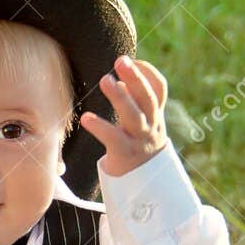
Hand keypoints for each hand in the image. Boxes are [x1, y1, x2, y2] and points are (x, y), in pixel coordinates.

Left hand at [79, 55, 169, 178]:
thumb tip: (120, 79)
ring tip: (105, 80)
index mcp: (155, 115)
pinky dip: (100, 127)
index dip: (148, 73)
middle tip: (121, 60)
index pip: (159, 90)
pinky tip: (86, 118)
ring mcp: (139, 140)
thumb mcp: (141, 123)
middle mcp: (151, 126)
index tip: (134, 60)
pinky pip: (113, 139)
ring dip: (120, 96)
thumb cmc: (136, 145)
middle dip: (136, 78)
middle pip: (147, 99)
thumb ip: (134, 102)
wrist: (144, 184)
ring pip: (134, 116)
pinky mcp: (125, 154)